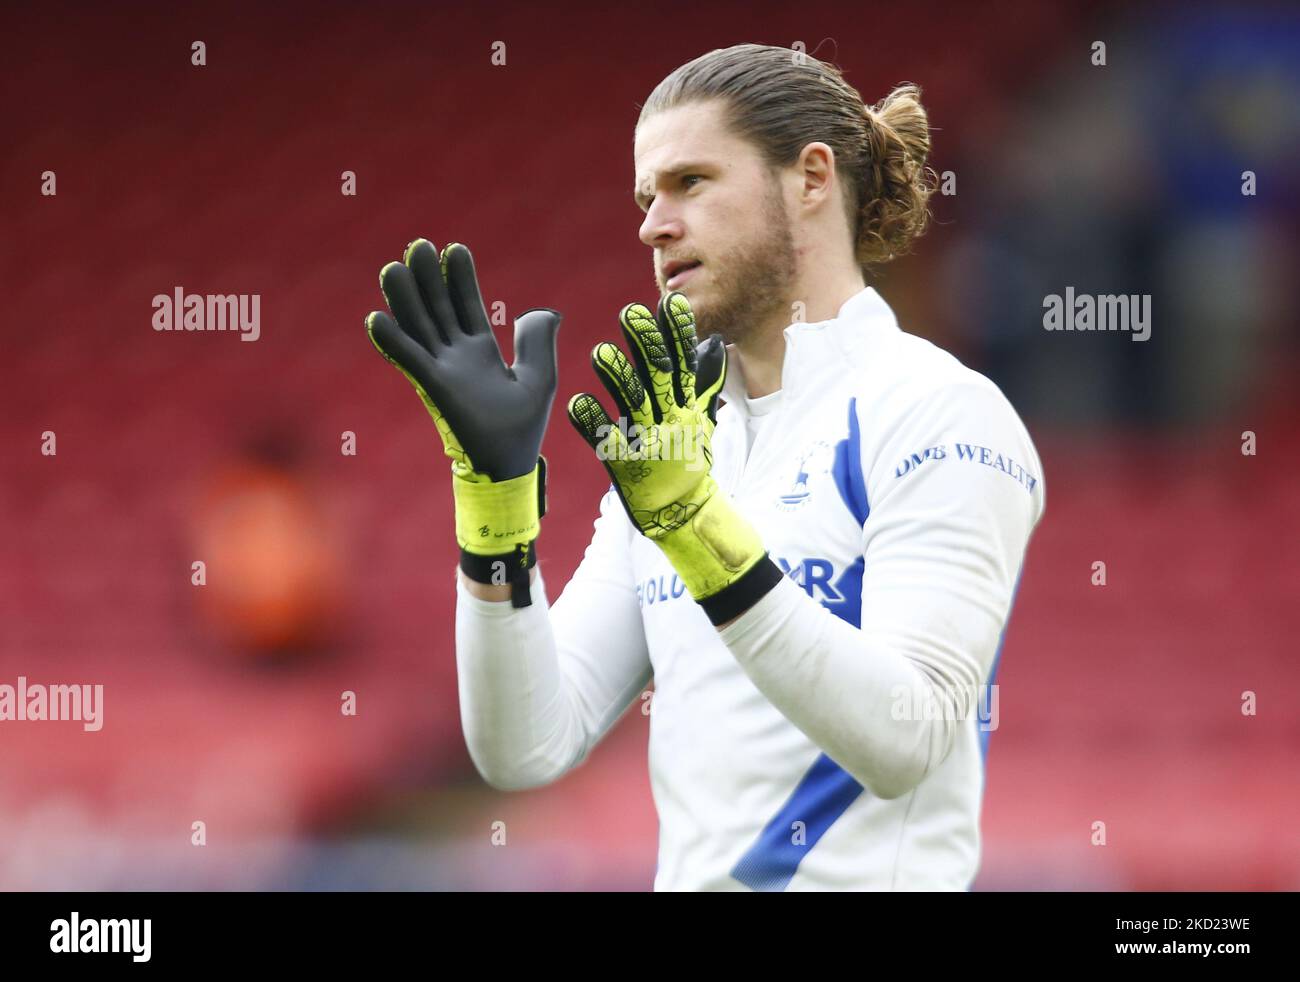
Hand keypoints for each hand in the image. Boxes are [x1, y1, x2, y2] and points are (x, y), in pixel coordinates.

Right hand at [366, 238, 560, 604]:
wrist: (508, 466)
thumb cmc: (522, 428)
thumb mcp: (540, 379)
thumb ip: (538, 343)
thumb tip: (542, 311)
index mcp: (481, 353)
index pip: (467, 307)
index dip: (460, 280)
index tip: (454, 249)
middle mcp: (457, 358)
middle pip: (438, 309)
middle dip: (429, 279)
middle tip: (418, 245)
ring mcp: (442, 372)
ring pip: (420, 328)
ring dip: (406, 300)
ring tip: (395, 267)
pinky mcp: (435, 389)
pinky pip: (410, 361)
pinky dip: (393, 342)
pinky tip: (377, 318)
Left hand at [567, 292, 780, 621]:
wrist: (686, 515)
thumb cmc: (690, 462)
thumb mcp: (702, 419)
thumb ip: (703, 380)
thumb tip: (713, 342)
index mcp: (684, 405)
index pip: (683, 362)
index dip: (676, 332)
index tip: (667, 302)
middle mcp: (669, 419)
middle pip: (658, 375)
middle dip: (645, 343)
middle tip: (629, 314)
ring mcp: (648, 441)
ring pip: (633, 403)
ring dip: (617, 378)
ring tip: (600, 353)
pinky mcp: (625, 464)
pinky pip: (606, 439)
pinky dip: (591, 421)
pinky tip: (577, 403)